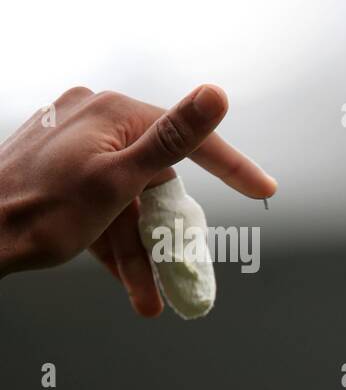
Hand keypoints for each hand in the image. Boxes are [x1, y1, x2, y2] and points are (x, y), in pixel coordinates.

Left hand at [0, 85, 275, 314]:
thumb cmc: (38, 214)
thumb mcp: (118, 180)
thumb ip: (174, 138)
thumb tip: (216, 94)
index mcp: (112, 113)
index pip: (189, 139)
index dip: (233, 168)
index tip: (264, 189)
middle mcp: (95, 118)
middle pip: (157, 179)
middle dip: (167, 233)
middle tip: (182, 271)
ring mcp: (76, 142)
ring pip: (131, 200)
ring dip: (142, 250)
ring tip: (148, 295)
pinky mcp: (61, 167)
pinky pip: (106, 205)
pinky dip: (117, 241)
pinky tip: (126, 279)